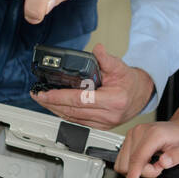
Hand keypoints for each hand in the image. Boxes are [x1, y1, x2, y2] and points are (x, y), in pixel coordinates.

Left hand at [32, 44, 153, 129]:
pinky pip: (78, 122)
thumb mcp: (120, 66)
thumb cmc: (129, 82)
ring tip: (43, 101)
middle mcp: (108, 115)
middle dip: (52, 103)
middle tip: (38, 95)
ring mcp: (104, 124)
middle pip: (73, 111)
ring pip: (73, 119)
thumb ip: (106, 58)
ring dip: (56, 110)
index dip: (60, 97)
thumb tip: (97, 50)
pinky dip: (65, 115)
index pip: (80, 100)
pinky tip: (56, 108)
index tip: (46, 93)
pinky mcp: (100, 127)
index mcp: (114, 100)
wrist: (141, 94)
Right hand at [112, 102, 178, 177]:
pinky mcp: (128, 139)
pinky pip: (123, 160)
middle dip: (143, 172)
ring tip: (154, 163)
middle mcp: (139, 131)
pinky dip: (133, 166)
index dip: (132, 175)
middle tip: (159, 167)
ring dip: (137, 169)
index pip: (137, 158)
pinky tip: (146, 161)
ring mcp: (132, 134)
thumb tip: (164, 162)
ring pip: (123, 163)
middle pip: (128, 163)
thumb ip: (177, 156)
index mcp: (153, 134)